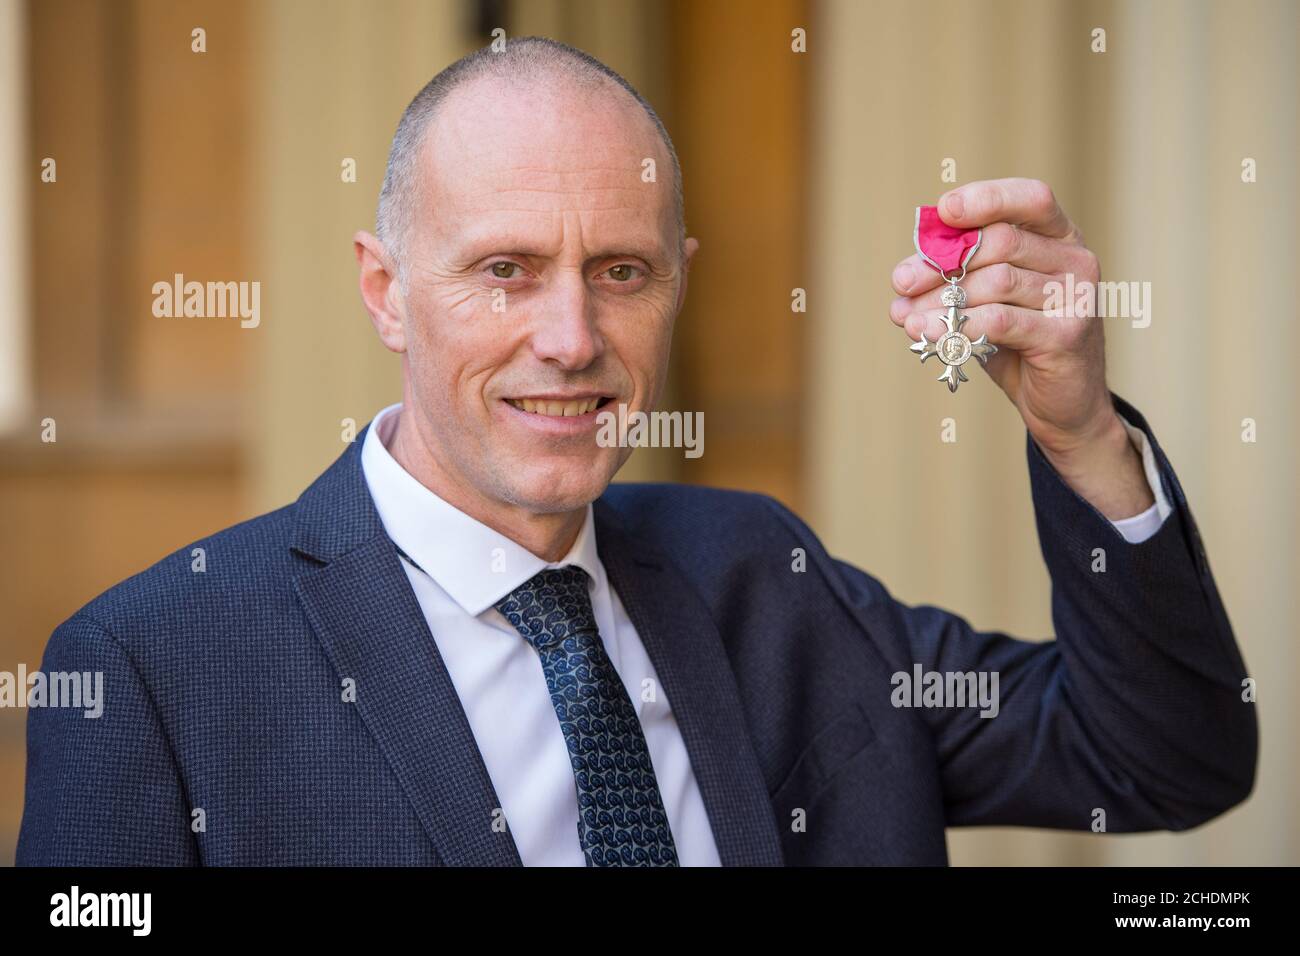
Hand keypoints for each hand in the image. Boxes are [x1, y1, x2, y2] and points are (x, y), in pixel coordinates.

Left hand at [889, 178, 1152, 519]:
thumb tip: (902, 280)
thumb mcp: (986, 300)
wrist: (1062, 403)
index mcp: (1059, 237)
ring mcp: (1076, 297)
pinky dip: (960, 325)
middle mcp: (1075, 259)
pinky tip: (930, 332)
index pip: (1030, 198)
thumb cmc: (1019, 342)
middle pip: (1002, 241)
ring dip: (943, 299)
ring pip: (998, 281)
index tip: (943, 210)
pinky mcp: (1067, 336)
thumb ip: (953, 279)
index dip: (986, 198)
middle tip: (901, 282)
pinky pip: (1002, 320)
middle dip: (942, 261)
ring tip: (908, 318)